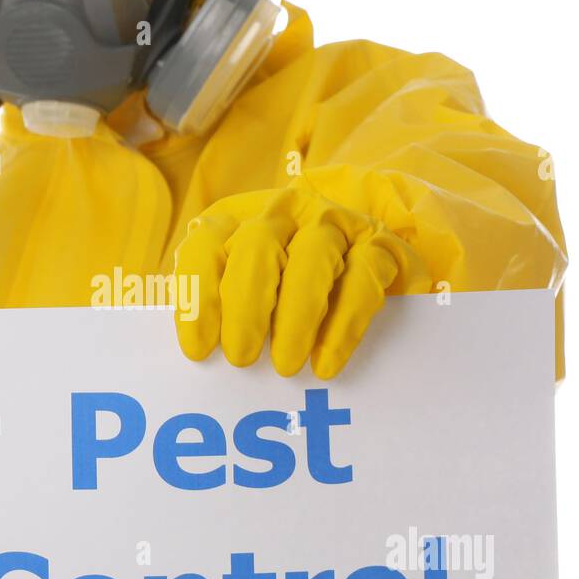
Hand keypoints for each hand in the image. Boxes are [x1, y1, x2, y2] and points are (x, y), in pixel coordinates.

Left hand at [174, 178, 430, 377]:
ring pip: (313, 256)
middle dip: (246, 306)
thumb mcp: (242, 284)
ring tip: (285, 366)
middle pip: (258, 246)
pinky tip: (326, 362)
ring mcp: (335, 224)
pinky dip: (343, 325)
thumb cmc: (285, 283)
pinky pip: (363, 278)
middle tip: (242, 358)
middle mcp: (285, 212)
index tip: (199, 350)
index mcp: (238, 220)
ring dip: (295, 316)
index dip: (199, 296)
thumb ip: (220, 309)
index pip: (207, 245)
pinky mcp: (379, 245)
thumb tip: (203, 357)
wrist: (362, 248)